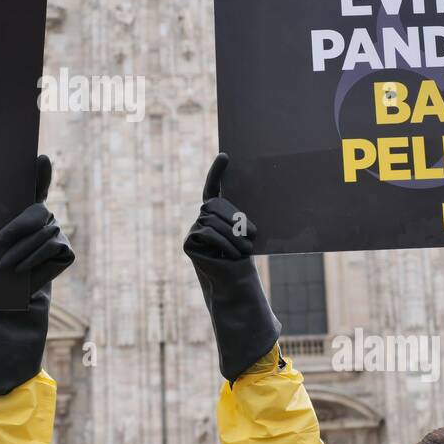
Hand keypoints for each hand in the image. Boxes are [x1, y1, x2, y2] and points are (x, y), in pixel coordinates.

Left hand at [0, 155, 74, 395]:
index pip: (34, 186)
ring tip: (5, 265)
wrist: (4, 311)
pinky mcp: (65, 252)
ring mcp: (56, 234)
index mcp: (21, 213)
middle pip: (38, 210)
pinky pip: (54, 247)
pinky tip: (21, 271)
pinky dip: (36, 259)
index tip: (39, 156)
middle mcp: (42, 220)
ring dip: (23, 249)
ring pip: (45, 231)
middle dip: (20, 224)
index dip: (39, 171)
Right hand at [184, 154, 280, 382]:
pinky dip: (221, 243)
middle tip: (249, 237)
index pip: (214, 189)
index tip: (226, 155)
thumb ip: (241, 218)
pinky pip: (205, 231)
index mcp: (218, 217)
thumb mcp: (246, 235)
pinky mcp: (189, 243)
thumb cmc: (245, 263)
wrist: (237, 288)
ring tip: (241, 252)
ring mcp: (194, 231)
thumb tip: (255, 207)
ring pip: (211, 218)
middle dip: (234, 219)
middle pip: (214, 204)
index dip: (217, 172)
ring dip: (231, 235)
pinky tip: (227, 256)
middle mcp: (203, 221)